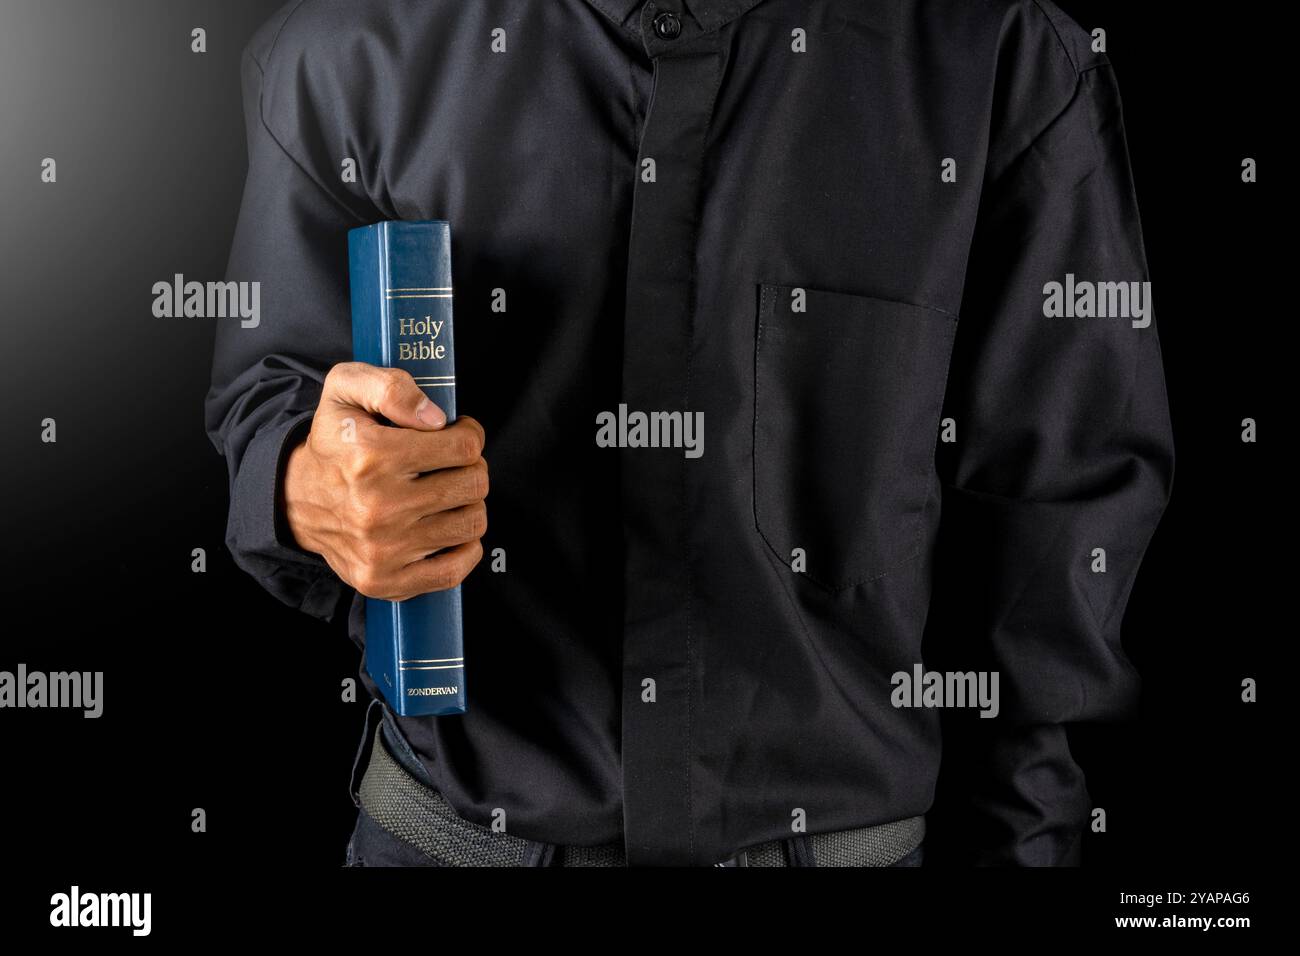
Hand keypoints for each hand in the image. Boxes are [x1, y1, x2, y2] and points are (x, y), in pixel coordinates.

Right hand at [281, 362, 487, 600]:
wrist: (297, 499)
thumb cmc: (334, 443)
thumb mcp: (346, 389)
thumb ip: (390, 386)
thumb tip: (435, 416)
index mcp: (371, 455)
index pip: (464, 446)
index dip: (469, 435)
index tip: (458, 434)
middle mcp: (377, 506)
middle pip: (473, 485)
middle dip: (471, 468)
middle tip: (453, 465)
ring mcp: (382, 549)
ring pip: (471, 524)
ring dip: (468, 505)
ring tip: (447, 494)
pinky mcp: (385, 580)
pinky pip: (455, 570)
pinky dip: (464, 549)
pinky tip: (447, 527)